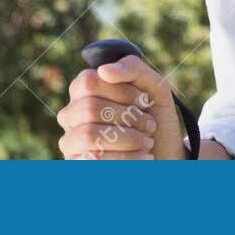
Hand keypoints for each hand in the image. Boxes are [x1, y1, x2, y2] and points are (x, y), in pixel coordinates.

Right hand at [57, 55, 186, 159]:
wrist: (164, 154)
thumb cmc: (153, 117)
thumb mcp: (153, 87)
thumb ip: (132, 68)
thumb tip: (104, 70)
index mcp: (83, 91)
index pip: (89, 82)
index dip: (121, 91)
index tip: (144, 101)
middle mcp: (71, 116)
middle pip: (90, 108)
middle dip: (128, 117)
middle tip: (150, 126)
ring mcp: (71, 143)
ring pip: (90, 135)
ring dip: (128, 139)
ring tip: (148, 143)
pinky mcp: (78, 166)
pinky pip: (95, 161)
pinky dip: (127, 159)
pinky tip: (145, 159)